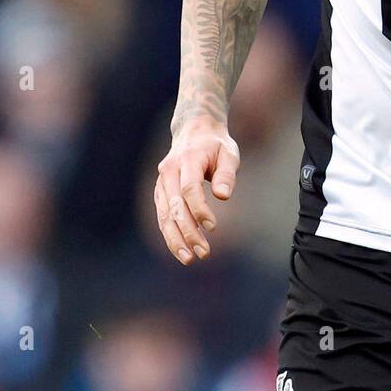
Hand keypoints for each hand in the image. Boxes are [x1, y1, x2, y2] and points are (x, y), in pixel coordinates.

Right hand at [154, 118, 239, 264]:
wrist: (193, 130)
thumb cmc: (216, 144)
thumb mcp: (229, 153)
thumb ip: (227, 174)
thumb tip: (223, 197)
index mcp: (187, 159)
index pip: (189, 188)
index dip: (199, 209)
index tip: (213, 227)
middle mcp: (168, 171)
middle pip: (175, 207)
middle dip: (188, 232)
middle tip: (203, 254)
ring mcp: (161, 182)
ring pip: (164, 215)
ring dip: (175, 239)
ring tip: (189, 259)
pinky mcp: (160, 192)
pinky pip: (162, 215)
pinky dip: (170, 233)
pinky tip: (180, 249)